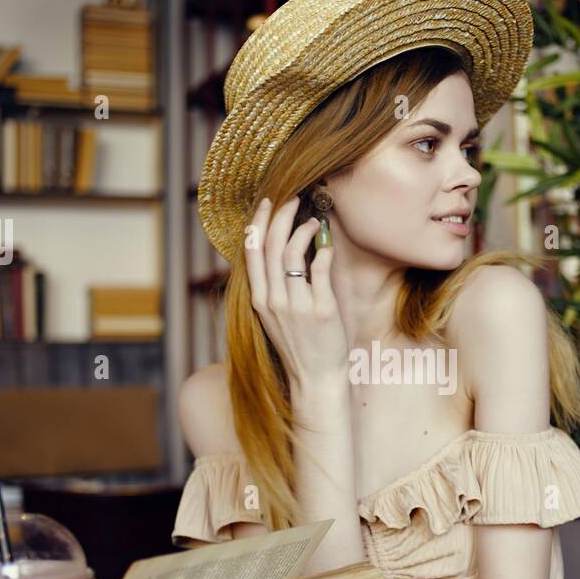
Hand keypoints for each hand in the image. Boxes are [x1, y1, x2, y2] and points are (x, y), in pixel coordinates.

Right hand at [245, 195, 347, 389]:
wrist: (314, 380)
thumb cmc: (299, 346)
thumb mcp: (275, 317)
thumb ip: (274, 288)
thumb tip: (280, 253)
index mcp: (259, 300)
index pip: (252, 252)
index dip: (259, 222)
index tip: (268, 203)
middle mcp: (274, 300)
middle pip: (272, 246)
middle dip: (282, 216)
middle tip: (295, 198)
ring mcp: (296, 305)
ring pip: (292, 254)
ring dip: (303, 230)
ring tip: (314, 221)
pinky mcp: (321, 310)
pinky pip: (319, 270)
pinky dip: (323, 251)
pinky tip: (327, 244)